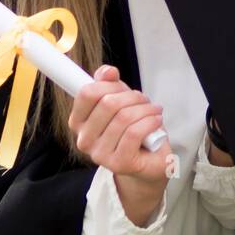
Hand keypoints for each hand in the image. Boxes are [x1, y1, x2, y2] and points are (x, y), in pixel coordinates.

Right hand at [69, 65, 170, 186]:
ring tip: (154, 111)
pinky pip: (135, 132)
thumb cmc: (131, 128)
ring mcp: (99, 154)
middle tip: (144, 100)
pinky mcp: (118, 163)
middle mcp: (84, 140)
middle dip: (132, 97)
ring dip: (145, 109)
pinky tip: (156, 121)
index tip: (122, 87)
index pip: (87, 93)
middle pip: (109, 103)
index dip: (109, 84)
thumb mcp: (120, 100)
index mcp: (78, 122)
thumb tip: (108, 71)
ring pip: (124, 117)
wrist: (148, 160)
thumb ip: (109, 83)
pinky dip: (150, 122)